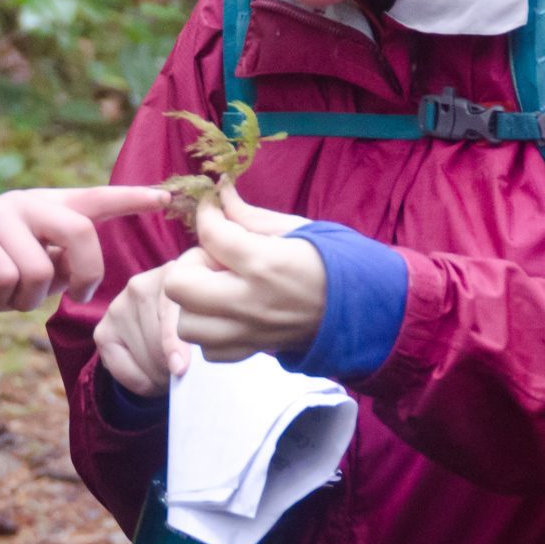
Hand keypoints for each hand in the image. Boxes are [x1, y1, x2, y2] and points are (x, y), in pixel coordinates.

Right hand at [0, 185, 170, 346]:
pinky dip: (2, 297)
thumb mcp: (35, 273)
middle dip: (86, 272)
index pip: (95, 199)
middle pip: (80, 231)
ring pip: (41, 269)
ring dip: (28, 298)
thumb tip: (89, 269)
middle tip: (76, 294)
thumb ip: (64, 264)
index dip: (130, 198)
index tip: (165, 197)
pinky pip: (9, 277)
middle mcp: (24, 203)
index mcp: (45, 209)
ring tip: (7, 292)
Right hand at [93, 250, 197, 397]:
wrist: (168, 322)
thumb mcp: (209, 315)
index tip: (181, 369)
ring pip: (143, 359)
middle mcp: (141, 285)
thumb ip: (206, 329)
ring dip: (161, 377)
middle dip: (174, 368)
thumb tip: (188, 365)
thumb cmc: (197, 319)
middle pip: (157, 343)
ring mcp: (118, 306)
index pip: (170, 314)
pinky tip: (151, 376)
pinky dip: (140, 383)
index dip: (175, 345)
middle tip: (186, 373)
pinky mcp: (102, 331)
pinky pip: (121, 369)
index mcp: (175, 274)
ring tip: (171, 372)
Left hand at [167, 185, 325, 361]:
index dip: (206, 212)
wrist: (364, 307)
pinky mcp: (252, 351)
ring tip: (218, 287)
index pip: (210, 234)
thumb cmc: (333, 261)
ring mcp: (248, 332)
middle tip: (213, 257)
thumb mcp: (295, 228)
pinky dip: (210, 331)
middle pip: (179, 285)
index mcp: (264, 263)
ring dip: (194, 302)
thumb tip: (218, 191)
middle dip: (189, 264)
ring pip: (187, 324)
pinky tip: (227, 312)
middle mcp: (249, 301)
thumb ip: (249, 214)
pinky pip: (208, 350)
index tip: (213, 207)